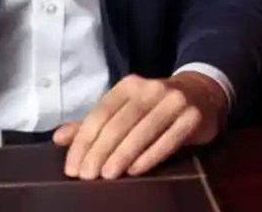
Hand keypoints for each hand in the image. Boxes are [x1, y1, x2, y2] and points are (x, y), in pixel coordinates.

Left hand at [55, 72, 227, 179]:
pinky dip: (150, 156)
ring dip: (122, 155)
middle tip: (86, 176)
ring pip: (142, 131)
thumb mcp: (124, 108)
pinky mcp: (192, 117)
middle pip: (119, 123)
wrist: (202, 92)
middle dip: (99, 151)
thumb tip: (59, 138)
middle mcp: (150, 89)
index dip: (83, 141)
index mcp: (128, 85)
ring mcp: (174, 101)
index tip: (73, 167)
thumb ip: (93, 123)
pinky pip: (169, 139)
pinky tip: (135, 171)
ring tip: (106, 176)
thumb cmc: (155, 106)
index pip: (100, 114)